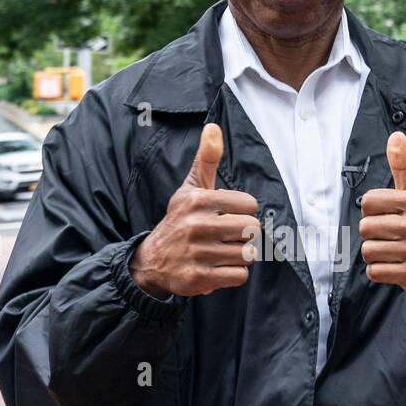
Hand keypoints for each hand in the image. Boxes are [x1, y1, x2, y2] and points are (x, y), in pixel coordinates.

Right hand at [130, 123, 260, 296]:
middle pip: (252, 229)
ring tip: (223, 251)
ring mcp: (197, 253)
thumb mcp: (191, 188)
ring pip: (247, 253)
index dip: (244, 211)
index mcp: (198, 200)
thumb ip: (206, 159)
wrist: (153, 260)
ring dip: (239, 255)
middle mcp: (197, 225)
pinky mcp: (198, 278)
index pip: (250, 205)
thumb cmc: (180, 220)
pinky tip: (219, 267)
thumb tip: (213, 127)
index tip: (230, 215)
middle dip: (244, 234)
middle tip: (228, 235)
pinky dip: (233, 274)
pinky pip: (239, 276)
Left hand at [360, 132, 405, 297]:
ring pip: (368, 251)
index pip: (368, 201)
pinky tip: (393, 267)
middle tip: (388, 237)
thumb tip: (396, 135)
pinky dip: (379, 271)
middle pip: (365, 228)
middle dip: (371, 235)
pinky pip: (375, 272)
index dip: (370, 211)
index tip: (384, 216)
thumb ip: (403, 167)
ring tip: (392, 252)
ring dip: (375, 255)